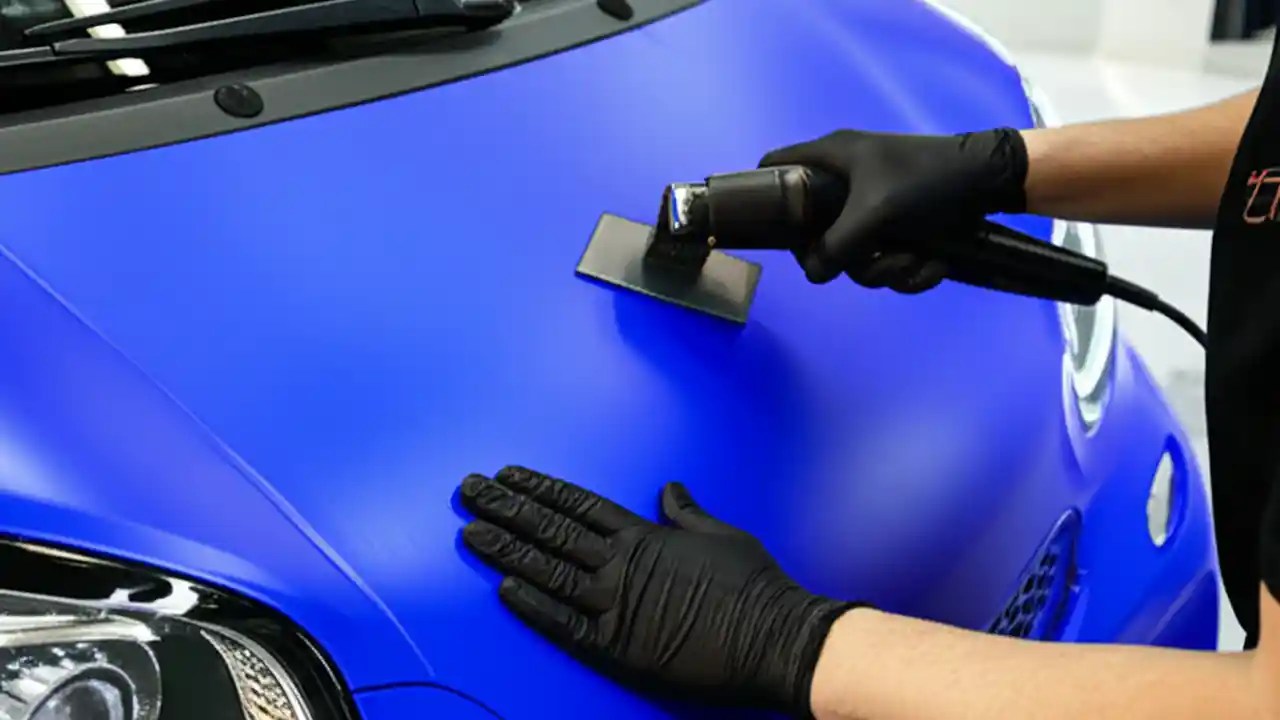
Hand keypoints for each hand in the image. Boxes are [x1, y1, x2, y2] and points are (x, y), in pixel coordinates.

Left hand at [458, 466, 857, 716]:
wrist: (775, 638)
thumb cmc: (754, 585)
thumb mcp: (720, 534)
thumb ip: (685, 513)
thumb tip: (669, 489)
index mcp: (645, 534)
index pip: (577, 504)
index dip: (539, 488)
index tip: (507, 475)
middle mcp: (622, 563)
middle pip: (551, 528)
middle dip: (507, 508)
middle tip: (469, 491)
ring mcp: (616, 604)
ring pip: (548, 569)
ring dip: (507, 549)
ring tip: (471, 531)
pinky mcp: (618, 646)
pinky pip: (564, 622)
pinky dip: (532, 605)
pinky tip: (503, 587)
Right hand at [758, 128, 1028, 289]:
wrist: (994, 183)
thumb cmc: (928, 181)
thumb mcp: (876, 212)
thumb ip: (836, 245)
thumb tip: (813, 273)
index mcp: (832, 158)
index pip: (775, 166)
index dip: (764, 195)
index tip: (773, 230)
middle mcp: (846, 180)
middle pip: (817, 233)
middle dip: (851, 259)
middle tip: (874, 259)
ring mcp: (872, 206)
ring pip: (857, 256)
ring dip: (888, 270)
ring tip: (916, 261)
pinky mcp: (900, 227)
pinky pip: (886, 261)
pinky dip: (911, 270)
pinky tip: (934, 264)